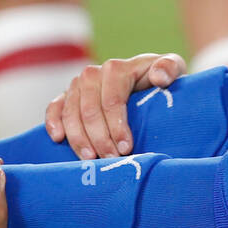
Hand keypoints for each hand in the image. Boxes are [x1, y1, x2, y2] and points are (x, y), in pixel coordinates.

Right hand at [45, 52, 185, 159]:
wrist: (145, 82)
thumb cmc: (161, 81)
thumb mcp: (173, 69)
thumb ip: (170, 67)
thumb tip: (158, 77)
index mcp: (116, 69)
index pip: (112, 100)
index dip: (117, 126)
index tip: (126, 148)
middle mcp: (93, 74)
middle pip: (90, 110)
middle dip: (99, 138)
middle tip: (110, 159)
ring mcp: (78, 85)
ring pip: (71, 112)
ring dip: (78, 138)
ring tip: (90, 158)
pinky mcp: (68, 96)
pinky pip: (55, 107)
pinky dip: (53, 122)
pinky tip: (58, 138)